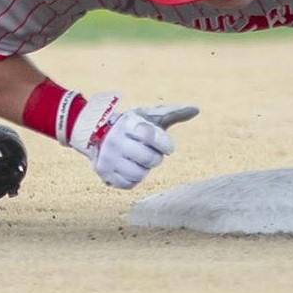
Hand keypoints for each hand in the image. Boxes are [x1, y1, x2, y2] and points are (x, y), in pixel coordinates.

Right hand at [61, 92, 198, 188]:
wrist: (96, 134)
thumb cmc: (131, 125)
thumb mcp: (149, 116)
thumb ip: (172, 113)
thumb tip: (196, 108)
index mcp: (127, 123)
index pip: (152, 136)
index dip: (165, 144)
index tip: (168, 147)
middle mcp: (115, 140)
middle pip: (150, 159)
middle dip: (156, 157)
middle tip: (150, 151)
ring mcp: (108, 158)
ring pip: (141, 173)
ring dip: (144, 168)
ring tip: (138, 159)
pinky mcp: (105, 173)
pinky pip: (130, 184)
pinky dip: (134, 177)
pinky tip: (129, 166)